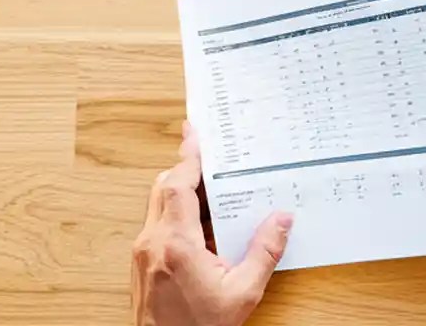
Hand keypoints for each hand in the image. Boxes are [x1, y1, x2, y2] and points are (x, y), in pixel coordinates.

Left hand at [132, 122, 292, 325]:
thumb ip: (264, 252)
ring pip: (159, 204)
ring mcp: (143, 253)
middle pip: (165, 188)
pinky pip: (158, 223)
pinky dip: (178, 212)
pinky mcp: (142, 263)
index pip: (178, 187)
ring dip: (183, 191)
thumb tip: (282, 220)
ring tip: (214, 187)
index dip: (188, 157)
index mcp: (176, 246)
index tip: (194, 133)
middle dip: (188, 168)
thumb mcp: (243, 292)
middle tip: (211, 153)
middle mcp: (153, 243)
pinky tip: (204, 223)